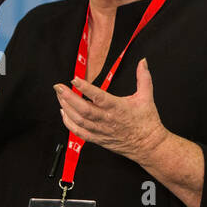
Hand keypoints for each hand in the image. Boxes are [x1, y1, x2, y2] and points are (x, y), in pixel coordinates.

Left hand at [53, 58, 169, 163]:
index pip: (99, 97)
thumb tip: (143, 61)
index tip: (74, 79)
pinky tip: (63, 114)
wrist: (147, 145)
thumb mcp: (146, 96)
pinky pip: (79, 132)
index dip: (85, 88)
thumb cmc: (146, 121)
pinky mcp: (98, 138)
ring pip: (79, 120)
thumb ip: (144, 77)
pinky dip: (69, 123)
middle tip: (58, 87)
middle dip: (68, 97)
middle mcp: (107, 119)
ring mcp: (101, 130)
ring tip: (59, 96)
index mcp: (118, 107)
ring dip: (67, 108)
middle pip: (83, 109)